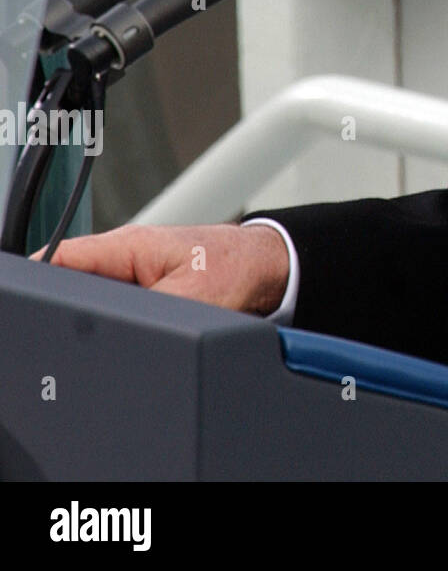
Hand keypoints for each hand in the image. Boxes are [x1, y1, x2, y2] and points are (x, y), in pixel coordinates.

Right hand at [32, 222, 289, 314]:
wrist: (272, 269)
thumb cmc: (239, 267)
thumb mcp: (192, 297)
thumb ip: (149, 311)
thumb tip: (115, 333)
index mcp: (128, 246)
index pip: (60, 258)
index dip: (43, 286)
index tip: (36, 314)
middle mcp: (125, 258)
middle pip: (71, 285)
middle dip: (69, 312)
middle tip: (80, 339)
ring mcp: (133, 275)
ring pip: (93, 302)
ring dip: (98, 322)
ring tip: (118, 337)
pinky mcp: (146, 292)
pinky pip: (116, 311)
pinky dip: (119, 326)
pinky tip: (132, 339)